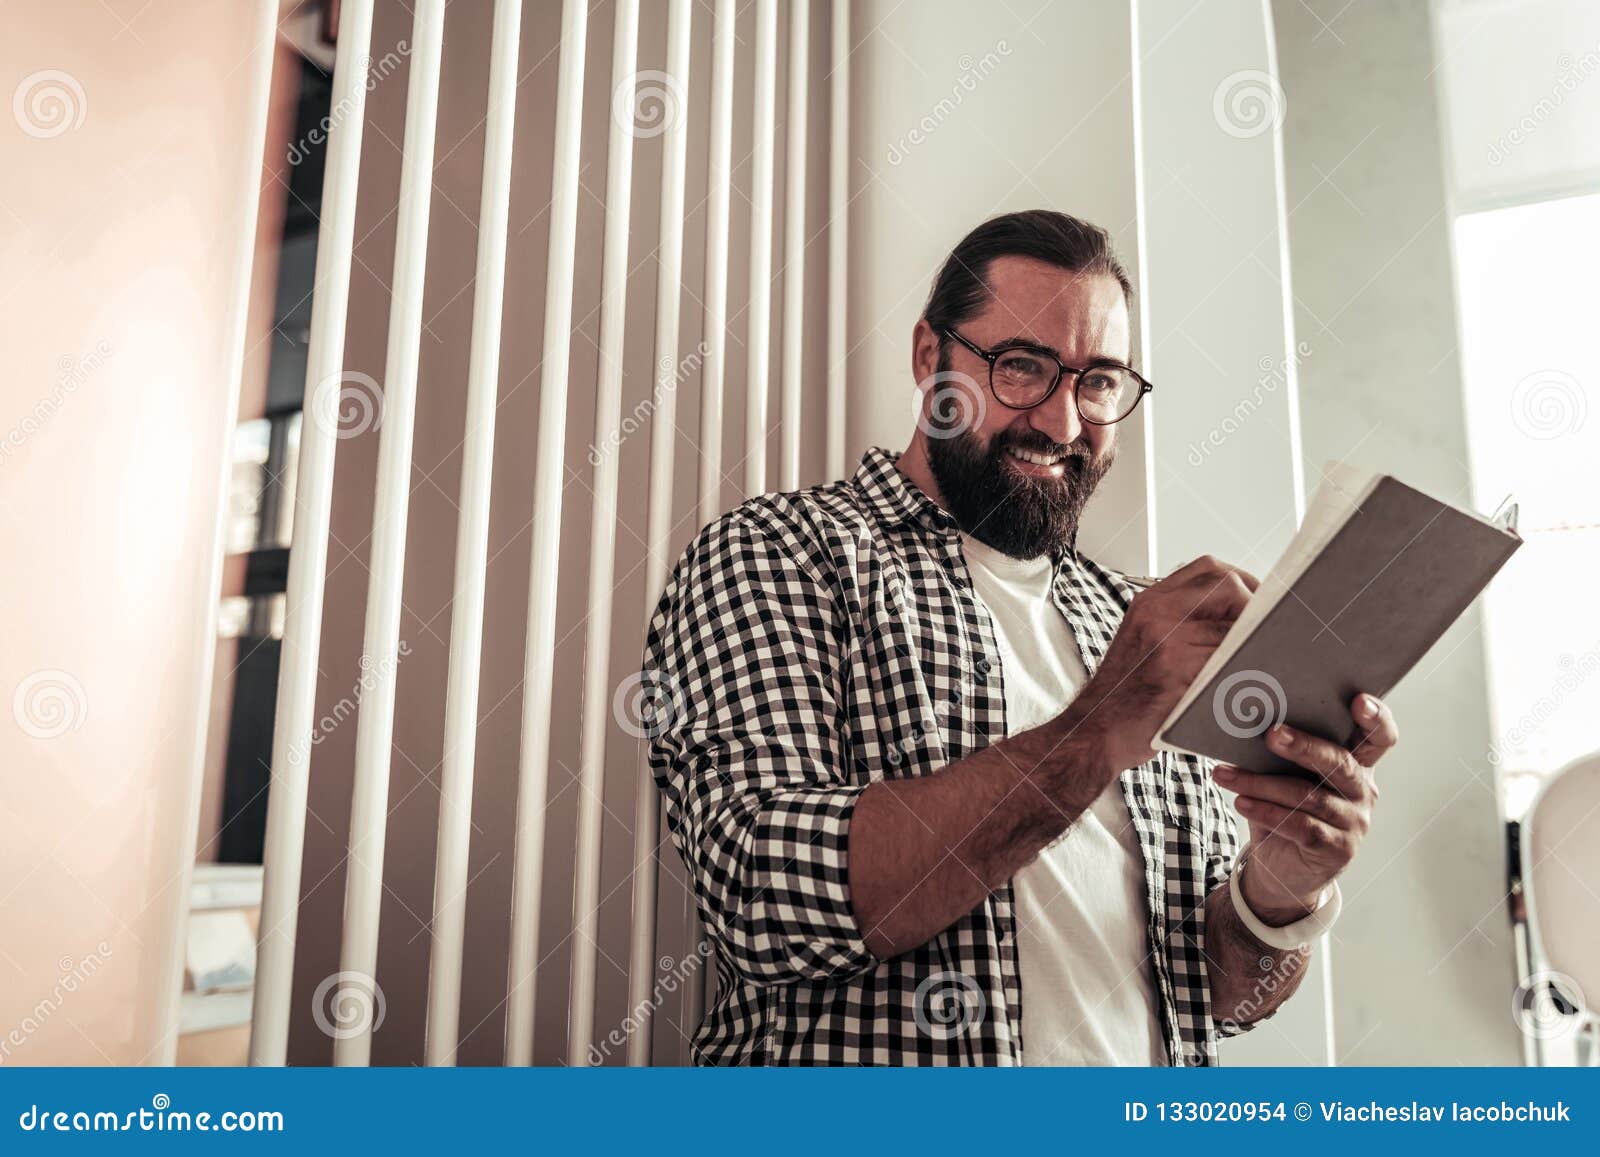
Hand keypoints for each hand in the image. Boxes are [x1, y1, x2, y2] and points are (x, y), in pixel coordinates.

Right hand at [1065, 555, 1258, 772]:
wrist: (1094, 730)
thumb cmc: (1125, 693)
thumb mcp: (1144, 641)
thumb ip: (1182, 621)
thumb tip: (1242, 613)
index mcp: (1149, 602)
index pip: (1208, 569)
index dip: (1242, 581)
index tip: (1256, 601)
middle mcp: (1156, 613)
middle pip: (1227, 586)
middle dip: (1255, 605)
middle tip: (1266, 630)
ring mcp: (1167, 641)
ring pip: (1235, 628)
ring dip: (1255, 646)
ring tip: (1262, 662)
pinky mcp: (1178, 672)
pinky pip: (1228, 663)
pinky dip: (1244, 673)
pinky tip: (1247, 685)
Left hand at [1212, 693, 1398, 923]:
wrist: (1283, 867)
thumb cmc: (1284, 806)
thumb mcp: (1287, 775)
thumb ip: (1283, 751)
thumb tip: (1245, 720)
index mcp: (1357, 763)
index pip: (1379, 737)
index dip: (1376, 718)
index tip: (1359, 700)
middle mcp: (1362, 790)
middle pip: (1339, 762)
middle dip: (1304, 746)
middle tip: (1272, 734)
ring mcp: (1354, 822)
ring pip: (1309, 796)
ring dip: (1261, 783)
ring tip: (1226, 775)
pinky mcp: (1337, 849)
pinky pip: (1301, 826)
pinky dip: (1267, 812)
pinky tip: (1241, 802)